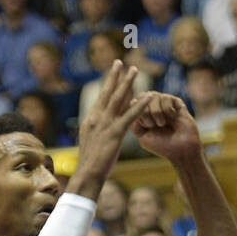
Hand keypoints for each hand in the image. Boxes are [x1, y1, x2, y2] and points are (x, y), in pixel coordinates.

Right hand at [75, 60, 150, 187]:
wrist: (87, 173)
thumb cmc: (90, 163)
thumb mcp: (91, 142)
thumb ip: (96, 131)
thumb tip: (99, 126)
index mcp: (91, 119)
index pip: (102, 98)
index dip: (108, 84)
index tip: (112, 72)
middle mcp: (97, 117)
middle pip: (107, 92)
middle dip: (114, 76)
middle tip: (120, 62)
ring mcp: (106, 123)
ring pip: (118, 98)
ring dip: (127, 83)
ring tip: (135, 70)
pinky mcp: (116, 132)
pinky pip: (130, 115)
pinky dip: (140, 105)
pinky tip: (149, 96)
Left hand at [133, 93, 201, 161]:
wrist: (182, 151)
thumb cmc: (162, 146)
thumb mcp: (142, 136)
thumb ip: (134, 121)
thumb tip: (134, 103)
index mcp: (144, 113)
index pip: (134, 102)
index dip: (137, 113)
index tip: (146, 127)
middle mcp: (154, 106)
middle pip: (142, 96)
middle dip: (146, 113)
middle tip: (154, 125)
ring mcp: (165, 103)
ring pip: (154, 96)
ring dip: (157, 112)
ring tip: (163, 124)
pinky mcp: (176, 102)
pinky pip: (166, 98)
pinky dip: (168, 110)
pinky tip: (173, 118)